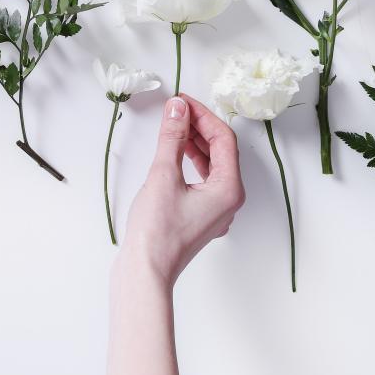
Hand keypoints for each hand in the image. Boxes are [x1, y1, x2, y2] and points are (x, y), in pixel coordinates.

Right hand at [120, 93, 244, 287]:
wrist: (144, 272)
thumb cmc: (156, 232)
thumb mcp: (163, 175)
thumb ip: (172, 137)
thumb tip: (178, 108)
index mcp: (229, 190)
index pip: (224, 140)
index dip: (203, 115)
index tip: (182, 101)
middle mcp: (229, 201)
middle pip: (221, 152)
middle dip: (199, 127)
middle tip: (177, 109)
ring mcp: (215, 211)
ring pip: (212, 167)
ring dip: (194, 144)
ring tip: (174, 126)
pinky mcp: (200, 217)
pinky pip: (202, 181)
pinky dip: (190, 163)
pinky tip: (174, 154)